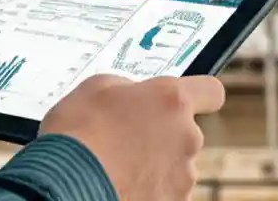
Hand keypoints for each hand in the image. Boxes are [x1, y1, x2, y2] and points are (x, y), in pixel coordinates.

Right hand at [40, 74, 225, 199]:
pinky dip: (147, 189)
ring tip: (116, 165)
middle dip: (161, 135)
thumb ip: (126, 87)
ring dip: (154, 164)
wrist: (66, 184)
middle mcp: (187, 137)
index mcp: (172, 101)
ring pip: (174, 165)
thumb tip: (132, 95)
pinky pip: (164, 191)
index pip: (211, 91)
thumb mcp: (95, 88)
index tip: (178, 102)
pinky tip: (119, 183)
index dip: (197, 95)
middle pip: (185, 132)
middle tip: (126, 138)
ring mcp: (182, 176)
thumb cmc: (77, 133)